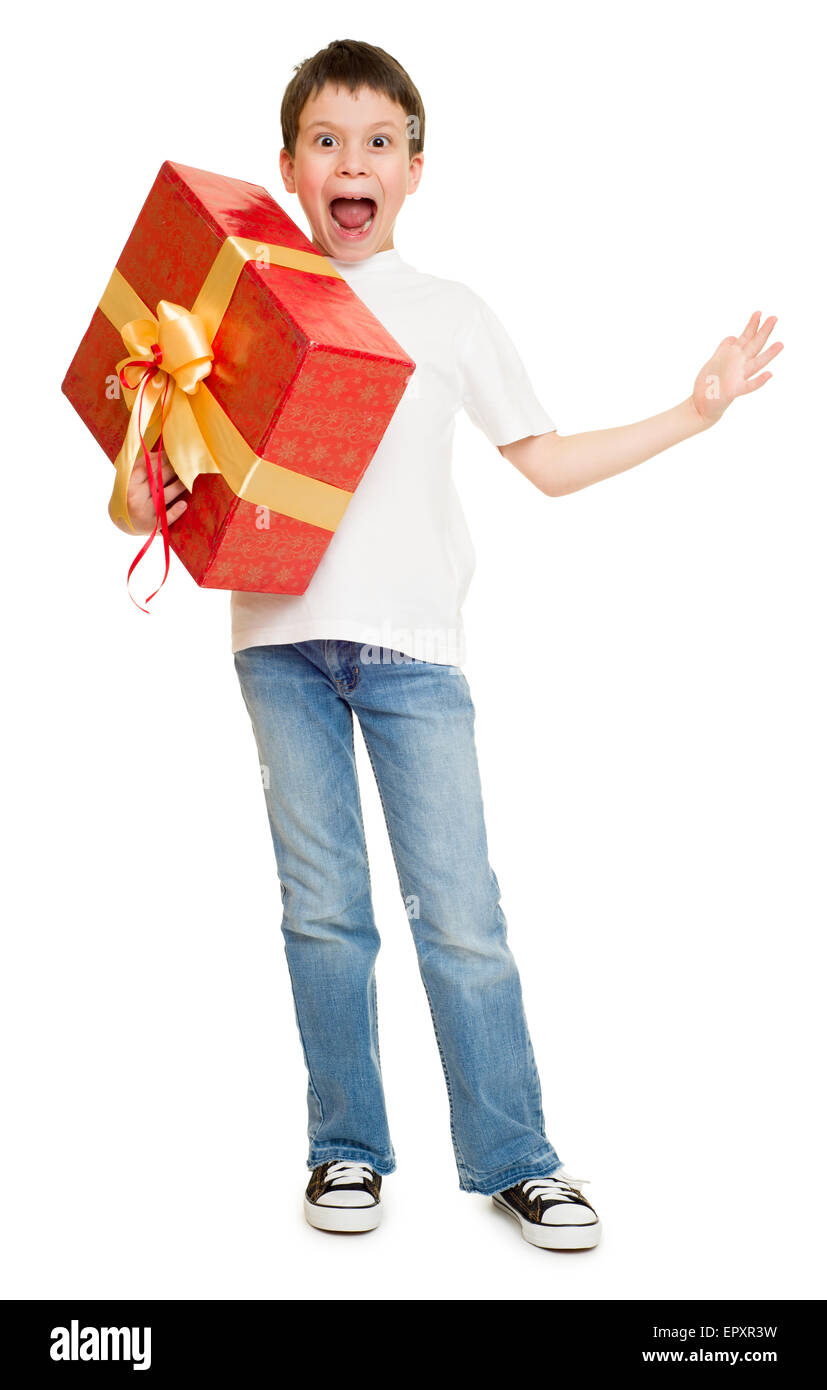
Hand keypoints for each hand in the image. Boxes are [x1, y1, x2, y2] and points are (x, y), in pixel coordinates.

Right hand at [114, 449, 189, 534]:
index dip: (164, 459)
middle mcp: (134, 497)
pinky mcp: (151, 525)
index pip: (149, 467)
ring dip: (179, 486)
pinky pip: (165, 518)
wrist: (124, 523)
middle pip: (159, 479)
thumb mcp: (131, 478)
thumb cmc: (131, 494)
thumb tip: (164, 449)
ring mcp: (143, 512)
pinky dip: (175, 511)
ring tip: (190, 478)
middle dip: (174, 470)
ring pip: (165, 496)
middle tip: (187, 463)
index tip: (177, 453)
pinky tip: (184, 504)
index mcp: (128, 482)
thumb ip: (144, 464)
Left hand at [691, 311, 782, 426]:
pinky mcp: (734, 391)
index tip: (759, 312)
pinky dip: (759, 381)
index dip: (752, 326)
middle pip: (754, 347)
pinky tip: (769, 375)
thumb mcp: (715, 361)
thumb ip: (724, 348)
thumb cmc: (709, 383)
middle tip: (774, 317)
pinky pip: (749, 386)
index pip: (746, 339)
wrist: (702, 405)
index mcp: (736, 358)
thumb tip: (733, 336)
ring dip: (769, 355)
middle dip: (764, 332)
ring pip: (756, 363)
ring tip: (781, 344)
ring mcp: (738, 378)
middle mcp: (740, 366)